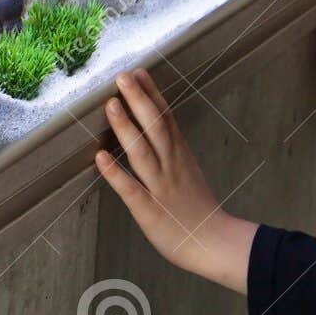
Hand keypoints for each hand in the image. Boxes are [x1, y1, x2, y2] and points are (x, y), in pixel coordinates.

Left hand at [94, 68, 254, 291]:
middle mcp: (171, 165)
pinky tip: (100, 159)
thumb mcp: (187, 168)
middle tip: (122, 75)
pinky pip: (132, 190)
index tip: (138, 71)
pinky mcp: (150, 211)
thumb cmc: (197, 207)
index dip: (152, 93)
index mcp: (180, 154)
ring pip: (143, 153)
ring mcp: (161, 187)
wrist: (215, 243)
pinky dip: (116, 174)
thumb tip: (157, 124)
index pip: (166, 118)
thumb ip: (171, 147)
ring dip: (126, 128)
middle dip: (139, 100)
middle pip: (155, 128)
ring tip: (111, 104)